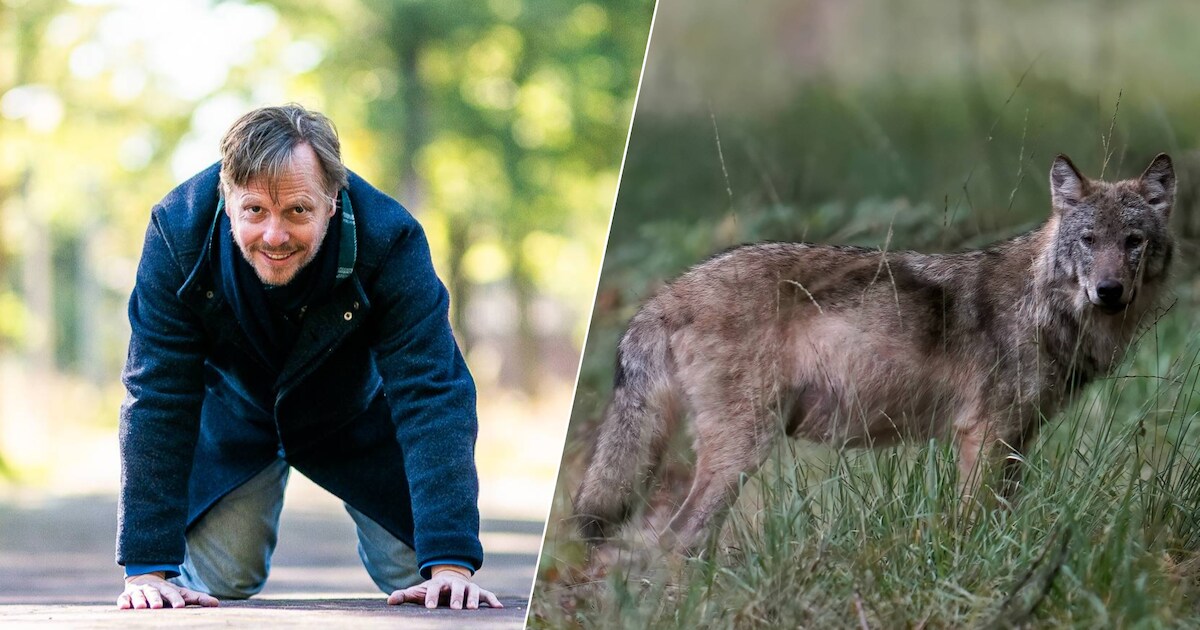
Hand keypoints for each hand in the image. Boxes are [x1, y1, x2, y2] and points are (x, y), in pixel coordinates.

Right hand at [117, 572, 219, 608]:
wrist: (144, 579)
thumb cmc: (167, 592)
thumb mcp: (182, 593)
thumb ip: (198, 598)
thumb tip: (216, 604)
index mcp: (167, 588)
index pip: (172, 593)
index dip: (176, 599)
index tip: (180, 606)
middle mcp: (152, 589)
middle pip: (155, 593)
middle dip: (156, 599)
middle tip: (158, 606)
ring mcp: (139, 592)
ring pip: (139, 595)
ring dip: (139, 601)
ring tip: (141, 607)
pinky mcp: (127, 596)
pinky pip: (123, 599)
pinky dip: (123, 602)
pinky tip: (124, 607)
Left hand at [386, 566, 503, 609]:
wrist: (450, 579)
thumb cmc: (432, 590)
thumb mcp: (419, 592)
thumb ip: (405, 595)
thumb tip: (389, 601)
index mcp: (439, 584)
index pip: (435, 589)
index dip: (432, 597)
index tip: (429, 607)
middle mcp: (455, 584)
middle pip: (457, 588)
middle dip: (456, 597)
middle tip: (455, 608)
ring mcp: (468, 587)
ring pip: (472, 591)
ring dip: (473, 599)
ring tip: (471, 610)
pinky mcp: (479, 592)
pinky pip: (487, 595)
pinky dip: (493, 601)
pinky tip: (499, 608)